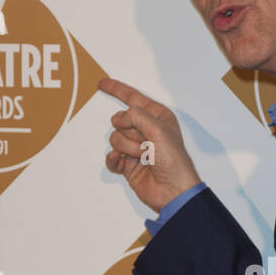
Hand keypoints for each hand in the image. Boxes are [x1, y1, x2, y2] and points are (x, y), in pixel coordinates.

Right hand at [101, 76, 200, 211]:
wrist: (172, 191)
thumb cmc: (174, 161)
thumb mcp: (158, 130)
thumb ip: (136, 116)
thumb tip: (118, 118)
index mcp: (157, 117)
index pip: (133, 98)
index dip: (117, 90)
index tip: (102, 83)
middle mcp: (146, 130)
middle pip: (121, 121)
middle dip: (130, 132)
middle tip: (147, 144)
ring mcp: (136, 147)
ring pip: (115, 138)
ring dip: (128, 148)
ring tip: (144, 158)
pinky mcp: (128, 163)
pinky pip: (111, 156)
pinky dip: (115, 160)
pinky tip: (125, 164)